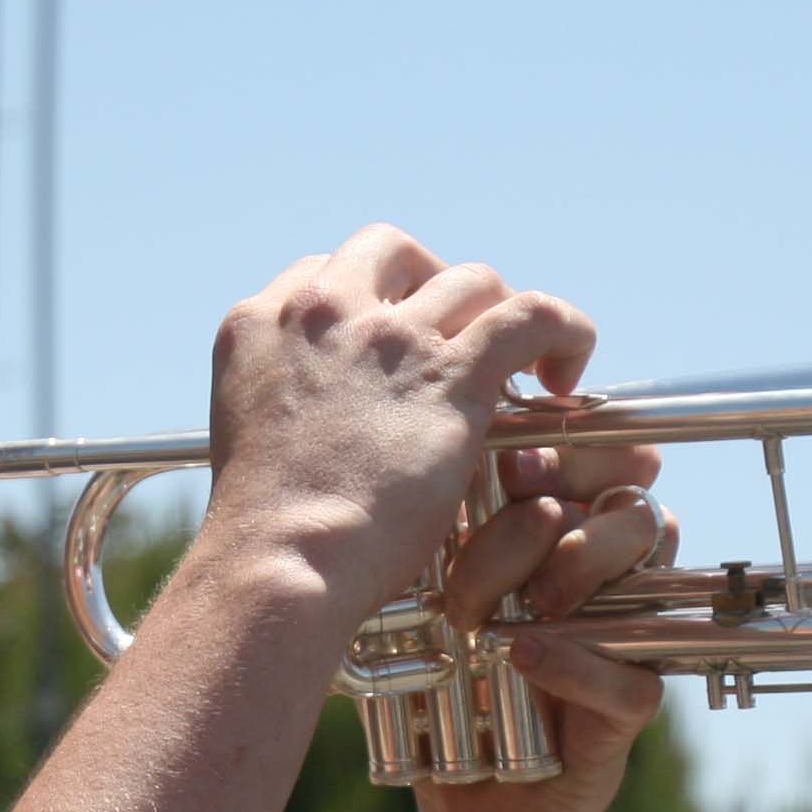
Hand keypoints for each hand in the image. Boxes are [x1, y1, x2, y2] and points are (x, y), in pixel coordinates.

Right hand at [201, 226, 597, 617]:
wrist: (280, 560)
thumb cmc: (264, 531)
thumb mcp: (244, 440)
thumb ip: (285, 405)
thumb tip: (327, 420)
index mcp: (258, 321)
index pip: (324, 272)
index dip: (366, 301)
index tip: (388, 340)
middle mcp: (321, 310)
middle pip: (393, 251)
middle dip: (430, 281)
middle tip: (452, 337)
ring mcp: (388, 336)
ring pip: (469, 279)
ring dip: (497, 311)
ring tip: (517, 361)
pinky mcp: (450, 373)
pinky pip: (530, 315)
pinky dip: (562, 330)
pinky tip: (566, 367)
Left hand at [410, 459, 674, 811]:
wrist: (466, 796)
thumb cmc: (446, 677)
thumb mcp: (431, 597)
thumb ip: (444, 532)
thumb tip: (432, 466)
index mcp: (577, 532)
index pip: (607, 463)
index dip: (570, 453)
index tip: (509, 469)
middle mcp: (615, 579)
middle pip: (628, 510)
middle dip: (543, 526)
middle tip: (474, 574)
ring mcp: (630, 643)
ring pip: (643, 577)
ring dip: (569, 576)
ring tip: (500, 616)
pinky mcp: (629, 712)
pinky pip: (629, 678)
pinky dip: (572, 664)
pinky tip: (522, 657)